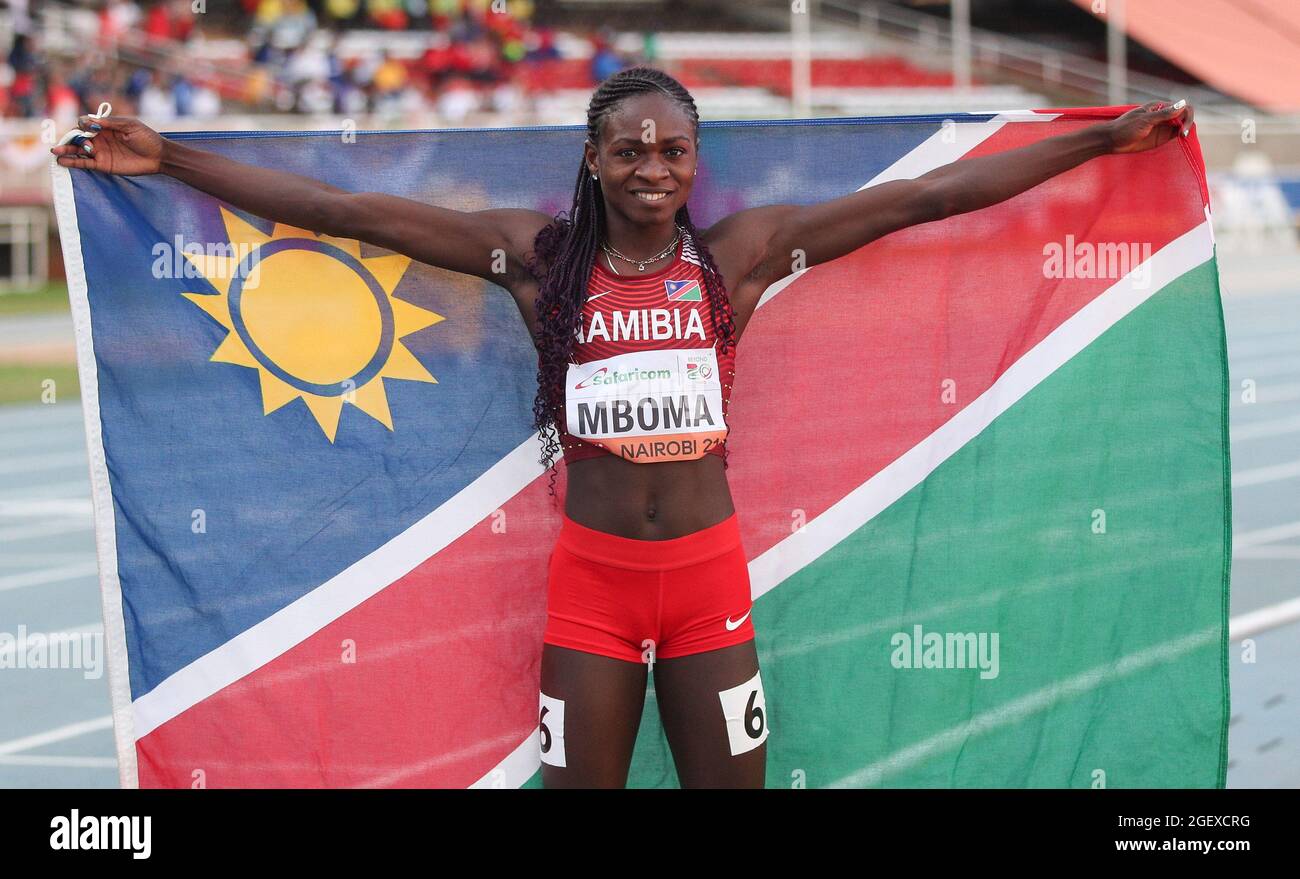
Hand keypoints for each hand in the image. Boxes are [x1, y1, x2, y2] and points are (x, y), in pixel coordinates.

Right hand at [50, 114, 165, 175]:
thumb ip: (110, 123)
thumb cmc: (147, 138)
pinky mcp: (103, 164)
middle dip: (70, 138)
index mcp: (104, 127)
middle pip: (77, 136)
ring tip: (55, 151)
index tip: (91, 129)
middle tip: (72, 143)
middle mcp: (99, 138)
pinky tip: (62, 161)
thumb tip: (91, 121)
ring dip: (66, 150)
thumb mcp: (130, 126)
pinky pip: (84, 163)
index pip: (84, 124)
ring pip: (77, 150)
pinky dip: (73, 162)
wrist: (159, 156)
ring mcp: (100, 152)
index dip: (83, 125)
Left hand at [1105, 99, 1193, 153]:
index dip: (1187, 116)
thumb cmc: (1125, 128)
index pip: (1183, 107)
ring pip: (1182, 125)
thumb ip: (1164, 114)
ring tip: (1183, 138)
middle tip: (1183, 135)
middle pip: (1185, 116)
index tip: (1182, 128)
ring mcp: (1163, 126)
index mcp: (1160, 106)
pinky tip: (1181, 141)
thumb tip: (1182, 103)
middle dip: (1188, 124)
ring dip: (1186, 130)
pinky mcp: (1161, 137)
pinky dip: (1181, 136)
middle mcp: (1164, 115)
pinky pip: (1176, 134)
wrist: (1112, 141)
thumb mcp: (1145, 120)